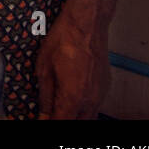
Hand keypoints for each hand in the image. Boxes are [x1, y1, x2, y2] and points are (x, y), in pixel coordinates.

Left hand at [35, 3, 109, 118]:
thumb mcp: (44, 68)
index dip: (50, 123)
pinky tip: (74, 99)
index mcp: (73, 97)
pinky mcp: (105, 86)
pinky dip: (84, 107)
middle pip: (78, 123)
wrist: (86, 24)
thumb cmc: (64, 40)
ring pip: (89, 117)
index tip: (43, 119)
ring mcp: (100, 94)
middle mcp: (90, 100)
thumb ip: (45, 96)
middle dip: (64, 120)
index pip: (61, 123)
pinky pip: (95, 105)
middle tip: (51, 114)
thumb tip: (43, 113)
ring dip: (75, 116)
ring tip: (61, 108)